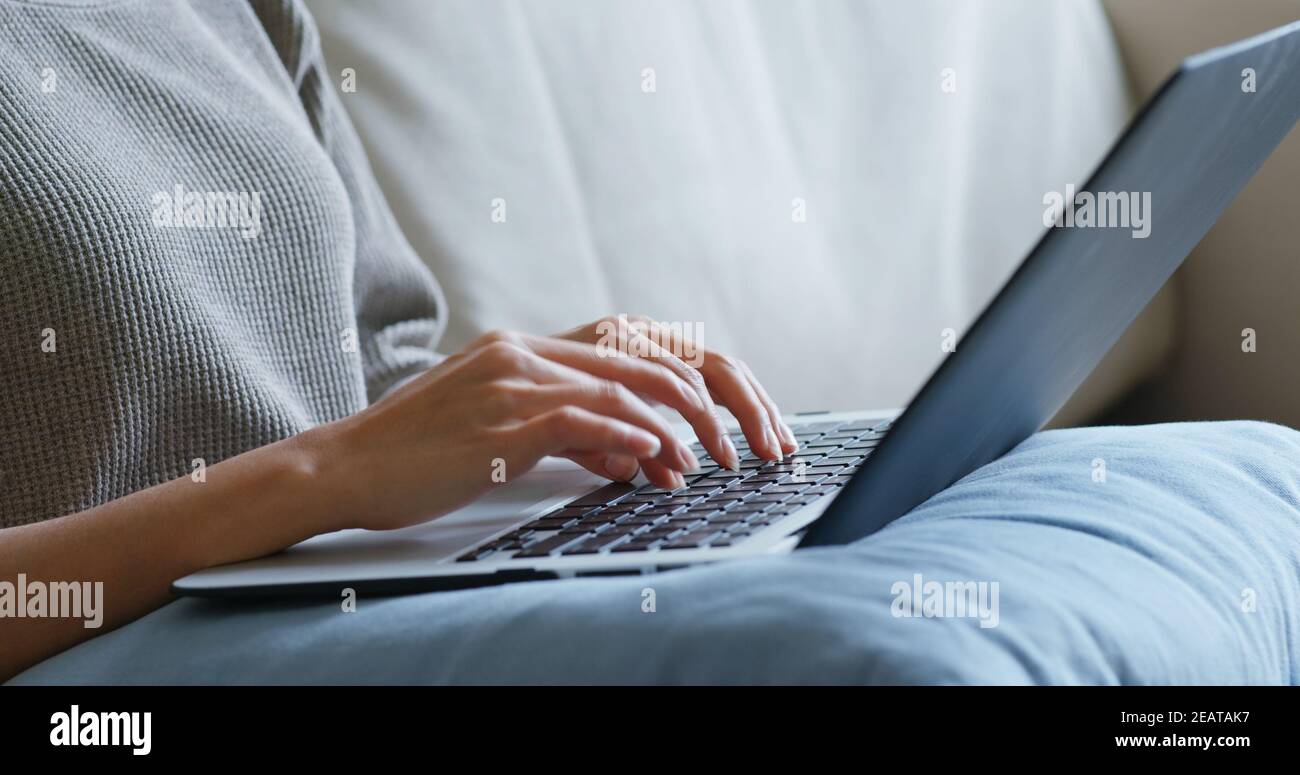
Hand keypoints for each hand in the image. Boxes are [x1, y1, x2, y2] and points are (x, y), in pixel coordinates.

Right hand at [313, 319, 794, 529]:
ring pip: (619, 388)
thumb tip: (638, 456)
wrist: (345, 467)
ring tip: (706, 462)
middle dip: (699, 399)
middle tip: (734, 439)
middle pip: (637, 360)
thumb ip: (571, 435)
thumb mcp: (502, 436)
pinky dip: (628, 439)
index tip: (716, 415)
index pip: (626, 349)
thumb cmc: (418, 457)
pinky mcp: (500, 422)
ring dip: (674, 428)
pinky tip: (657, 461)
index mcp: (523, 348)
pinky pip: (582, 421)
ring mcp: (511, 382)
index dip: (680, 379)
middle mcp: (523, 352)